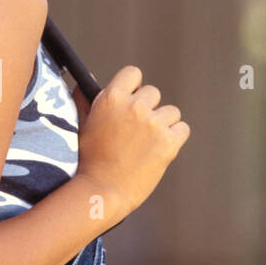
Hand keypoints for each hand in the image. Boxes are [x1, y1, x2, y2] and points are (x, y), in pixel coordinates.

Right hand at [76, 66, 190, 219]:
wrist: (102, 191)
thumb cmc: (89, 160)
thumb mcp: (82, 125)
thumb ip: (85, 99)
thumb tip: (87, 80)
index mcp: (112, 98)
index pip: (133, 73)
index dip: (133, 87)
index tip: (131, 100)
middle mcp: (135, 107)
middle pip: (153, 93)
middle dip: (147, 109)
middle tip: (136, 131)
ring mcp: (154, 124)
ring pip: (171, 111)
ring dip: (163, 124)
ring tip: (147, 143)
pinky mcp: (169, 142)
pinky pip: (182, 129)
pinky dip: (175, 138)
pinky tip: (159, 149)